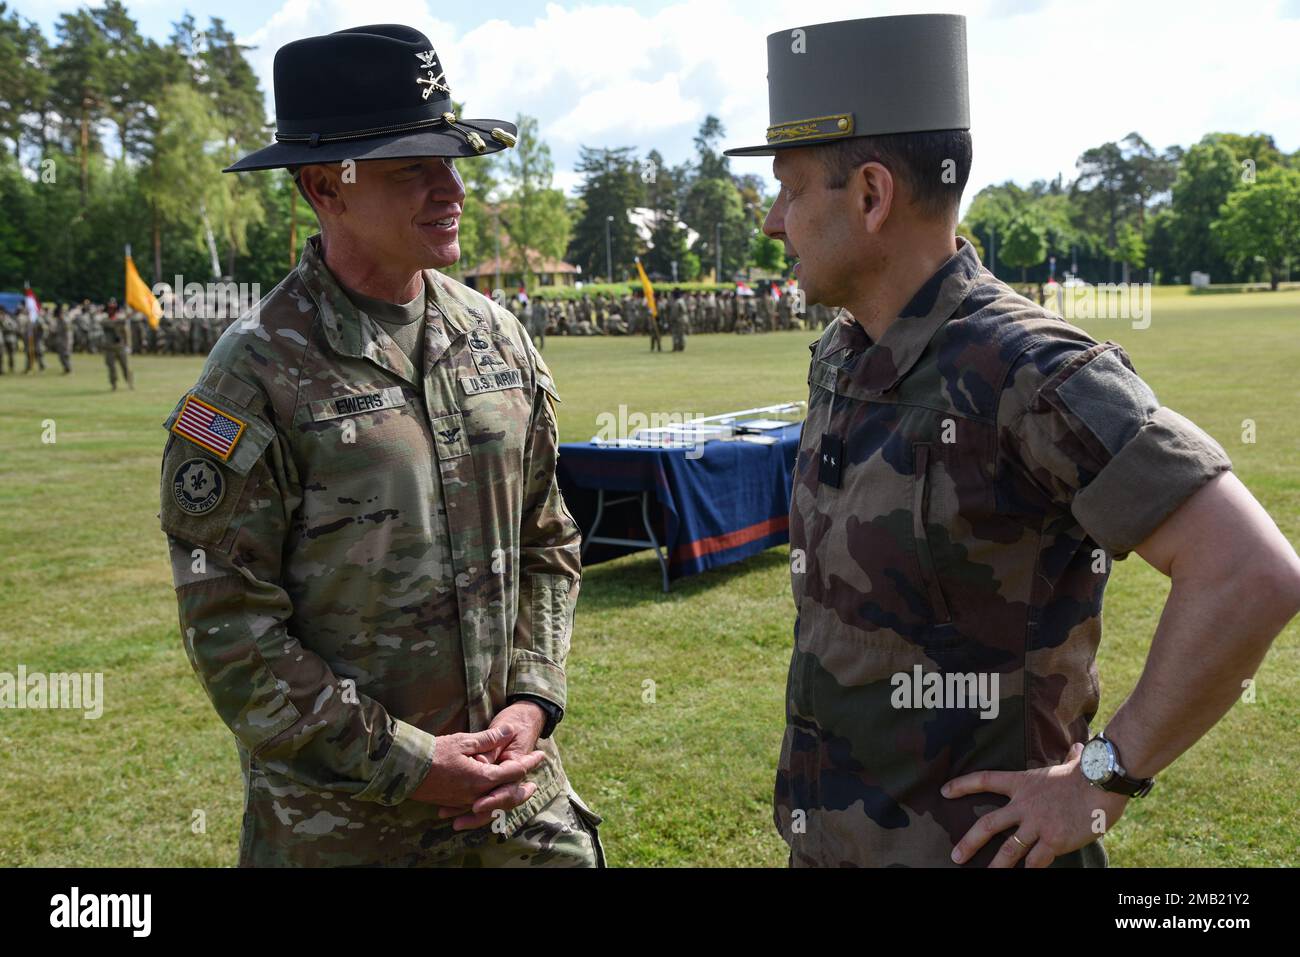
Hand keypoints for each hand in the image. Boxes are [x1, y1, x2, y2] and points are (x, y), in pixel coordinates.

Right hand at [408, 725, 544, 812]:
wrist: (406, 769)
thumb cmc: (434, 752)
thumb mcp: (464, 741)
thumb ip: (489, 739)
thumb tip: (509, 731)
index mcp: (482, 778)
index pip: (513, 771)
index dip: (529, 763)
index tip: (540, 755)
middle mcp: (476, 794)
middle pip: (508, 796)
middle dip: (523, 791)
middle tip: (535, 785)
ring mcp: (465, 801)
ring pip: (494, 804)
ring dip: (509, 799)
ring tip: (518, 794)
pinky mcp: (454, 803)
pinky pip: (479, 807)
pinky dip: (491, 804)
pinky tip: (492, 799)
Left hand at [943, 743, 1129, 867]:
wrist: (1102, 782)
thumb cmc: (1089, 772)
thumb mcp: (1071, 763)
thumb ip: (1070, 758)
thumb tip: (1079, 748)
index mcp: (1022, 782)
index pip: (985, 780)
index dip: (962, 785)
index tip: (944, 791)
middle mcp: (1024, 805)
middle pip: (988, 824)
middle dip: (969, 842)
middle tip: (955, 856)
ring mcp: (1037, 824)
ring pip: (1008, 850)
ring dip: (996, 866)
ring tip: (987, 876)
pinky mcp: (1054, 841)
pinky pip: (1036, 861)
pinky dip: (1030, 869)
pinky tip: (1027, 874)